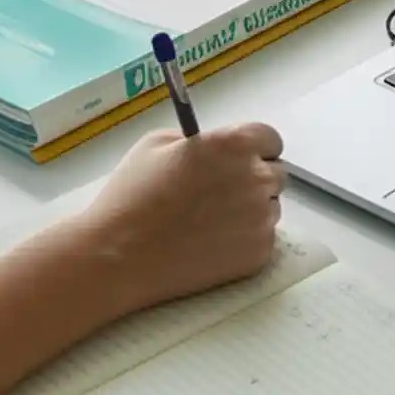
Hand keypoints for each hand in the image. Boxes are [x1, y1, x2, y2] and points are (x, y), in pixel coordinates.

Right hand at [79, 124, 286, 315]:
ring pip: (269, 207)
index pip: (270, 138)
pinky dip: (244, 239)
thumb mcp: (156, 145)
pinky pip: (262, 238)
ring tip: (210, 222)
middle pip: (275, 173)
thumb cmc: (132, 195)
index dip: (255, 148)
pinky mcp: (259, 254)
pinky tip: (211, 243)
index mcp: (234, 145)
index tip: (240, 158)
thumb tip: (216, 149)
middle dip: (253, 178)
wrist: (120, 255)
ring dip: (250, 209)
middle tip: (222, 192)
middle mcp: (256, 179)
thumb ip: (198, 140)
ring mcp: (261, 219)